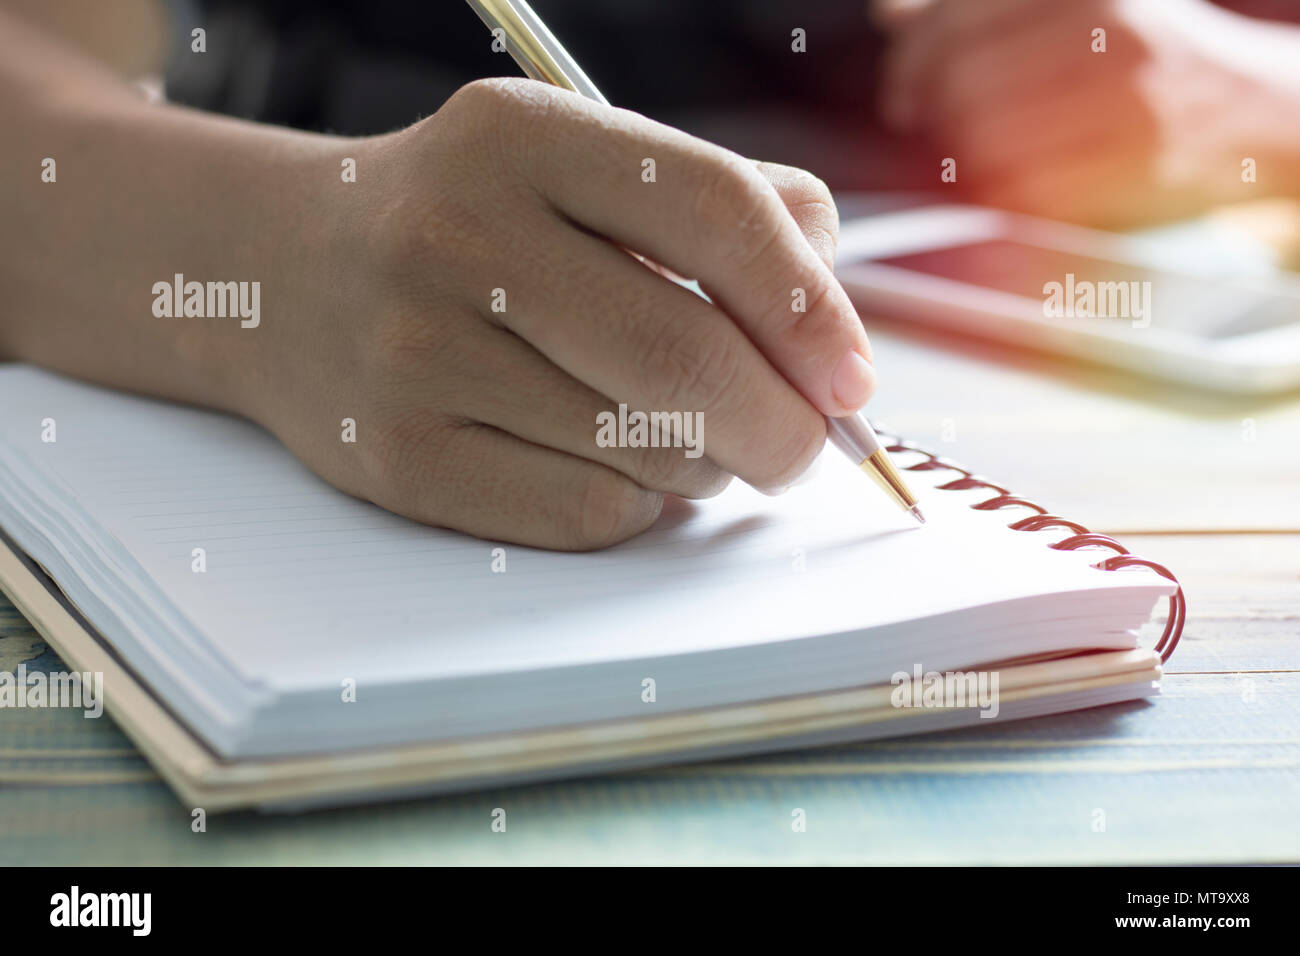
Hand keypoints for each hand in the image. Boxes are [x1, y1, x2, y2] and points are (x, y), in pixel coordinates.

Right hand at [244, 79, 873, 548]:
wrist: (278, 278)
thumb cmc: (468, 227)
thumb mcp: (575, 167)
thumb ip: (718, 211)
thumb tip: (833, 324)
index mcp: (520, 136)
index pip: (714, 210)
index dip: (811, 306)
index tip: (852, 377)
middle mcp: (457, 237)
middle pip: (686, 357)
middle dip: (783, 425)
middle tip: (804, 444)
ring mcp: (418, 355)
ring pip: (647, 450)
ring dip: (706, 461)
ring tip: (682, 431)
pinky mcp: (402, 459)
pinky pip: (588, 515)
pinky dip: (639, 505)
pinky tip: (616, 464)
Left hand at [874, 0, 1299, 225]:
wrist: (1255, 108)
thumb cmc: (1148, 62)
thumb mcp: (1072, 12)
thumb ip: (979, 13)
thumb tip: (892, 13)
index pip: (955, 20)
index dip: (913, 63)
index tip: (908, 91)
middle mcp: (1102, 28)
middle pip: (958, 79)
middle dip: (925, 112)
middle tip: (927, 129)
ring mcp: (1119, 92)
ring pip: (982, 136)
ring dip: (960, 158)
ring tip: (973, 159)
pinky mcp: (1129, 156)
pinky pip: (1023, 185)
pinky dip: (999, 193)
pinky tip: (1008, 185)